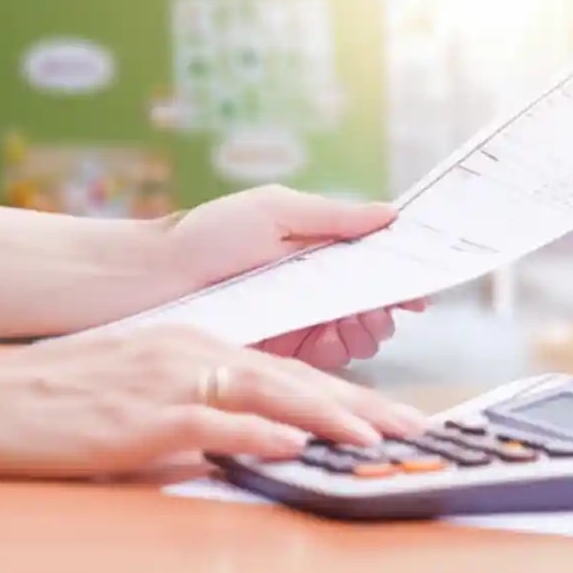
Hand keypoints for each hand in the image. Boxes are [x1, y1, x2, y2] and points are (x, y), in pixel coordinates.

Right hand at [0, 327, 428, 478]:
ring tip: (378, 437)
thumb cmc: (58, 396)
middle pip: (296, 378)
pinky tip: (297, 444)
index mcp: (196, 346)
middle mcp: (194, 354)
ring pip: (272, 392)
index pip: (287, 369)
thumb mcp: (139, 383)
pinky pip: (217, 422)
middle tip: (410, 427)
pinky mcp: (145, 414)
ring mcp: (172, 382)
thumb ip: (198, 400)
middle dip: (360, 406)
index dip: (343, 394)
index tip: (384, 416)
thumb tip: (252, 433)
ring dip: (332, 416)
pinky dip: (262, 432)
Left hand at [164, 185, 425, 368]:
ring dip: (362, 332)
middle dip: (385, 310)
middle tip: (375, 308)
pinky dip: (333, 352)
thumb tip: (390, 214)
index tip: (418, 290)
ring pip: (360, 340)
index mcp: (322, 251)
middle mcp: (319, 289)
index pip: (378, 266)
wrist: (154, 281)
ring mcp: (303, 323)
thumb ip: (335, 216)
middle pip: (378, 308)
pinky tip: (321, 339)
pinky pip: (327, 363)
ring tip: (346, 321)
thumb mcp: (275, 210)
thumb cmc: (208, 235)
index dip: (404, 278)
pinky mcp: (283, 355)